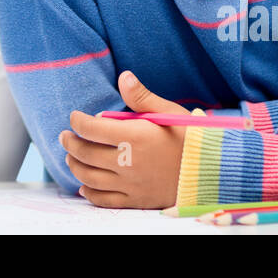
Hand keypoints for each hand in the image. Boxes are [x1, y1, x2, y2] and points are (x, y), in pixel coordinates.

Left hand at [59, 70, 190, 208]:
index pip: (92, 129)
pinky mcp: (136, 199)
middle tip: (64, 136)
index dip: (78, 122)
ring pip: (90, 178)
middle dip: (70, 143)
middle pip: (85, 154)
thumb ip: (142, 97)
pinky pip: (105, 200)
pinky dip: (90, 193)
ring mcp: (131, 184)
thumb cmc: (191, 138)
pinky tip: (83, 186)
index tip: (74, 117)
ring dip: (75, 166)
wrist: (212, 172)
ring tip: (71, 157)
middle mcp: (128, 162)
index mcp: (134, 137)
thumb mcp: (169, 111)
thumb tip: (123, 76)